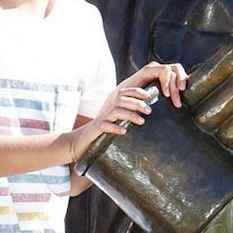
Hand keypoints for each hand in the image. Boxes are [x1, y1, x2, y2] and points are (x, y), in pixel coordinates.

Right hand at [65, 63, 185, 163]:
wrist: (83, 141)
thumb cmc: (103, 131)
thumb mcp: (116, 120)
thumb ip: (127, 115)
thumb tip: (147, 114)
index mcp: (113, 105)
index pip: (124, 92)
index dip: (136, 91)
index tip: (148, 95)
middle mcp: (108, 109)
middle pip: (122, 100)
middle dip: (137, 103)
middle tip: (149, 110)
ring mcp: (102, 119)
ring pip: (116, 111)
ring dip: (130, 115)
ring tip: (142, 121)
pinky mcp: (97, 129)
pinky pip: (105, 126)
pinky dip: (115, 128)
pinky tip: (124, 132)